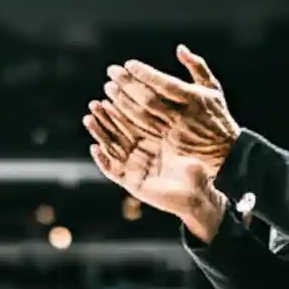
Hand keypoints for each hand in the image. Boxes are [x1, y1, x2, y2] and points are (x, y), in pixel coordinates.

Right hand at [82, 98, 226, 241]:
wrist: (199, 196)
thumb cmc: (199, 168)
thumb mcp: (187, 140)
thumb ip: (178, 127)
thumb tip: (173, 101)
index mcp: (154, 140)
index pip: (134, 120)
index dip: (121, 108)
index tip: (111, 93)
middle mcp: (142, 152)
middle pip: (119, 132)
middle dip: (105, 118)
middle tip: (94, 103)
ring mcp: (136, 167)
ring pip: (113, 148)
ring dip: (100, 134)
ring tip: (88, 119)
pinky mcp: (132, 183)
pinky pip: (114, 171)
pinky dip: (103, 160)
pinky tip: (95, 148)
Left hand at [104, 45, 240, 176]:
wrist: (225, 152)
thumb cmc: (217, 116)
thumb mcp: (213, 89)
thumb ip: (197, 66)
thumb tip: (180, 48)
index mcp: (195, 99)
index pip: (164, 84)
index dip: (144, 73)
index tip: (128, 64)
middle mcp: (183, 116)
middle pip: (149, 99)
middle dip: (128, 85)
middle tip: (112, 72)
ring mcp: (173, 132)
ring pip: (142, 116)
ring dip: (122, 102)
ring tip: (108, 89)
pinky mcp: (166, 144)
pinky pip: (141, 130)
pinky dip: (125, 120)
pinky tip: (113, 110)